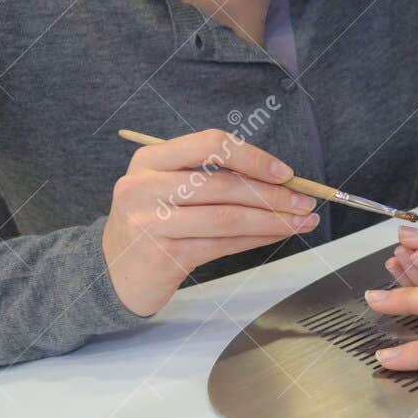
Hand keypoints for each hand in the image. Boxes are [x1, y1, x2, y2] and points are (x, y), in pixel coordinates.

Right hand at [102, 129, 318, 316]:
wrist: (112, 272)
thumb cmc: (154, 223)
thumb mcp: (171, 190)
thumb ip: (215, 179)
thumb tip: (282, 180)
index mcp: (150, 160)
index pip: (209, 144)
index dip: (252, 156)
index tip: (285, 172)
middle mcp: (144, 186)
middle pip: (223, 185)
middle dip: (273, 194)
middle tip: (305, 201)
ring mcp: (149, 221)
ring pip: (227, 217)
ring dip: (273, 219)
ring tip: (301, 220)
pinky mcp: (162, 254)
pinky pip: (222, 244)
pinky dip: (256, 239)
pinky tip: (277, 235)